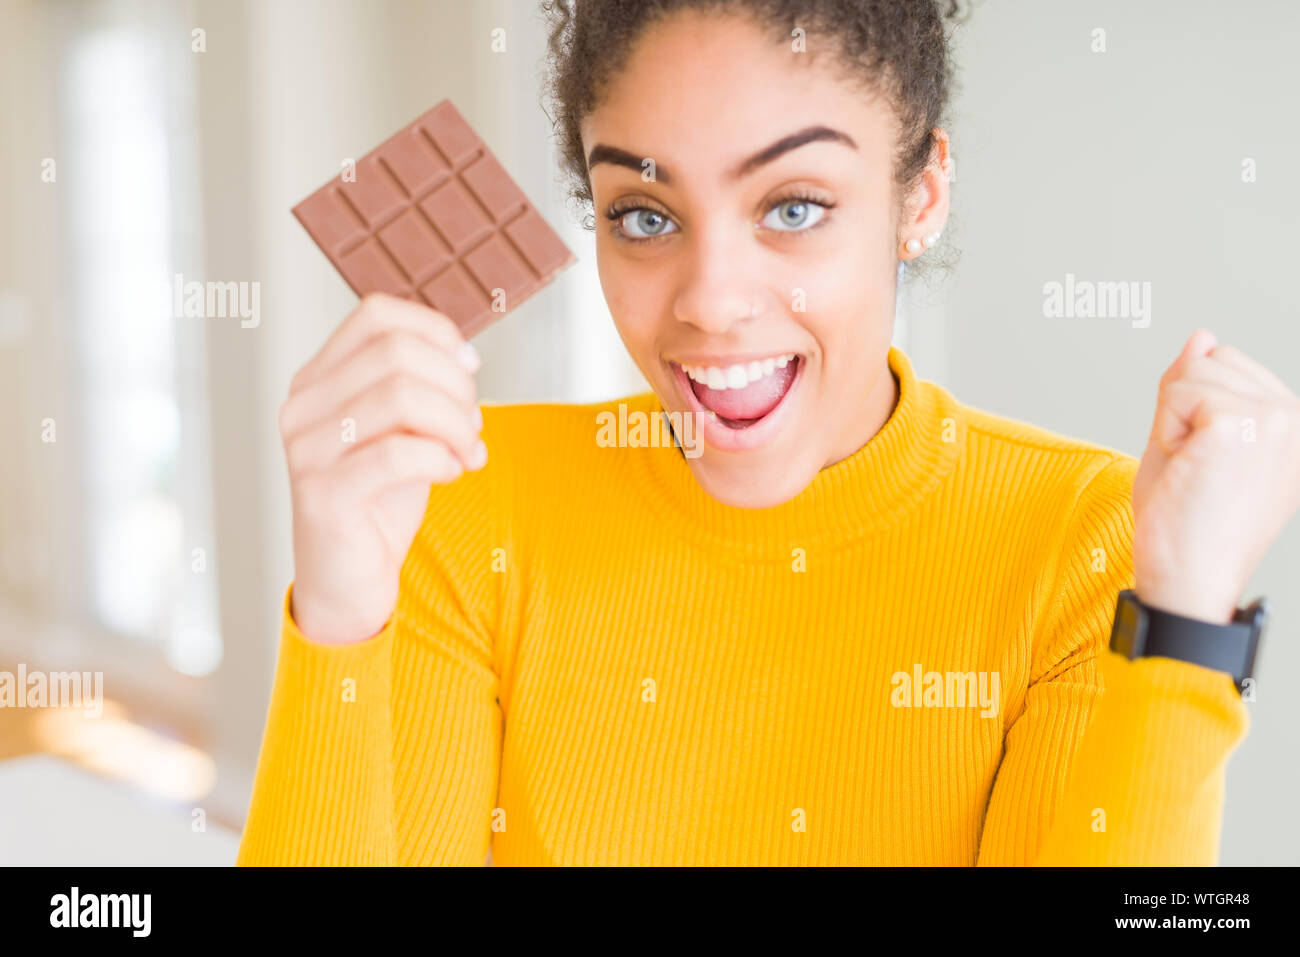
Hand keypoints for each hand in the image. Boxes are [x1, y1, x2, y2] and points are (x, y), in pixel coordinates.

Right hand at [278, 293, 485, 643]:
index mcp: (318, 379)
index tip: (470, 367)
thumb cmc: (378, 502)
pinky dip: (442, 459)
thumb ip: (421, 389)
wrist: (347, 581)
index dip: (435, 331)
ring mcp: (306, 450)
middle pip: (397, 352)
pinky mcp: (323, 495)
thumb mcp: (402, 431)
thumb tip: (465, 356)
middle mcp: (302, 407)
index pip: (375, 315)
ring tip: (467, 451)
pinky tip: (451, 474)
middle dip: (455, 385)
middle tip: (472, 424)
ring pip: (402, 396)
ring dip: (456, 423)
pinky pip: (399, 453)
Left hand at [1132, 328, 1299, 622]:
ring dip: (1172, 422)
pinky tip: (1186, 469)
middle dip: (1180, 411)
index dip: (1190, 410)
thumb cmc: (1183, 526)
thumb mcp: (1183, 441)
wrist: (1186, 577)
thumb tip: (1202, 335)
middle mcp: (1293, 419)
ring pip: (1191, 372)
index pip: (1224, 365)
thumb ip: (1192, 388)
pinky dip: (1166, 430)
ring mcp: (1275, 418)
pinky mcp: (1244, 422)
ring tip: (1191, 472)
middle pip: (1209, 360)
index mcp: (1286, 425)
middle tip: (1193, 470)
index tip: (1203, 464)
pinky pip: (1177, 391)